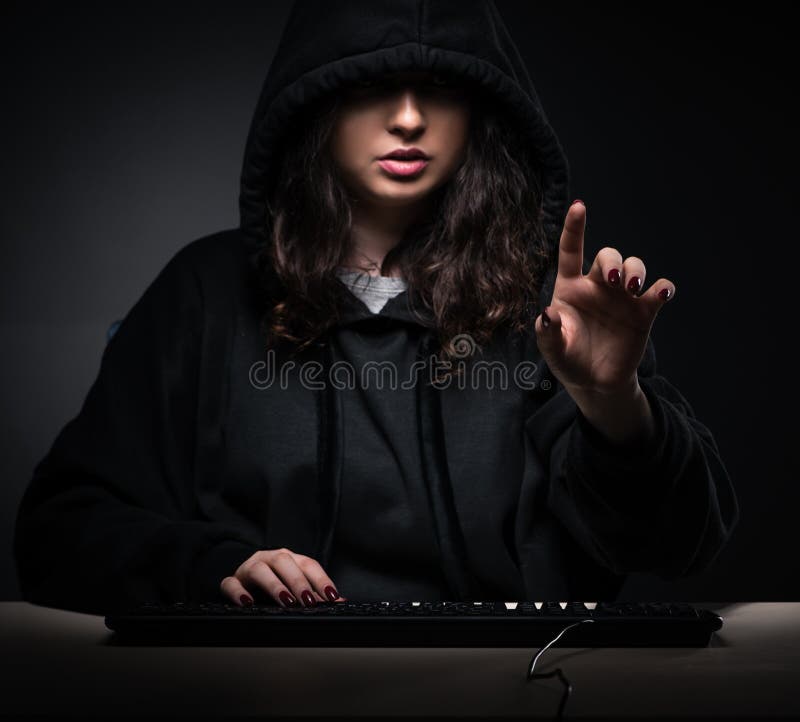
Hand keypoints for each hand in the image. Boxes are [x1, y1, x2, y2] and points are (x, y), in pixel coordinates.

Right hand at [220, 548, 346, 607]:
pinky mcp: (232, 580)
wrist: (242, 578)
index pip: (308, 564)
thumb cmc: (273, 582)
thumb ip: (315, 594)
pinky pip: (231, 583)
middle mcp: (269, 558)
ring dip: (274, 585)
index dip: (321, 579)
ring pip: (260, 570)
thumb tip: (341, 602)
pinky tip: (247, 603)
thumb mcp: (294, 587)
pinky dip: (238, 592)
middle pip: (285, 562)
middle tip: (309, 601)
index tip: (332, 596)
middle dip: (299, 582)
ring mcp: (249, 567)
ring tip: (286, 601)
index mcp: (289, 558)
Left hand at [534, 200, 674, 398]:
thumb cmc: (568, 361)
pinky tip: (660, 293)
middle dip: (613, 261)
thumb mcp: (553, 350)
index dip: (574, 228)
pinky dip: (662, 288)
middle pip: (607, 256)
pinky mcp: (643, 312)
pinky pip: (658, 290)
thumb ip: (548, 333)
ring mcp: (622, 298)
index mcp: (570, 288)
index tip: (579, 206)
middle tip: (613, 280)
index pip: (570, 252)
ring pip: (634, 266)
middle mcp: (597, 286)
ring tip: (633, 287)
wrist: (595, 383)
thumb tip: (546, 316)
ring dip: (635, 270)